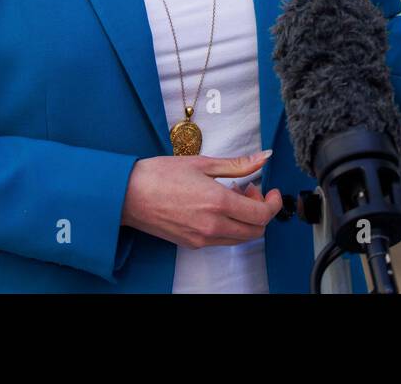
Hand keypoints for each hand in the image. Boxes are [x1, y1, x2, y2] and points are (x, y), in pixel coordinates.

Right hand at [121, 150, 283, 249]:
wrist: (127, 194)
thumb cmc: (160, 174)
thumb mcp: (202, 163)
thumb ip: (237, 164)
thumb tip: (263, 157)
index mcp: (218, 203)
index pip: (261, 215)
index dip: (273, 204)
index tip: (271, 191)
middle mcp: (213, 226)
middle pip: (255, 231)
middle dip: (259, 211)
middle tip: (248, 190)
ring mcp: (202, 238)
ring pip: (240, 238)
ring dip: (244, 220)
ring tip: (229, 196)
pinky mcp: (191, 244)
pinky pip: (221, 240)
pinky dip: (228, 226)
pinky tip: (214, 207)